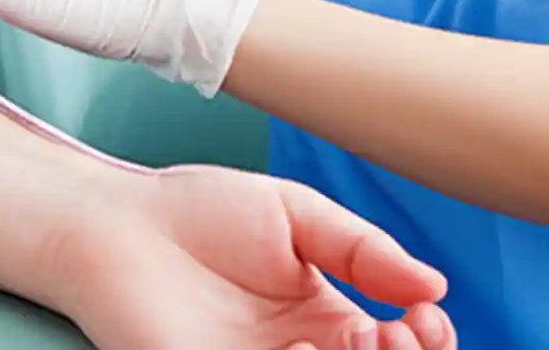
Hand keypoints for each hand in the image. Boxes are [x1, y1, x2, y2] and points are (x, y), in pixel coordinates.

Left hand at [58, 167, 452, 349]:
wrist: (114, 223)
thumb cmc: (192, 212)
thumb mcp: (293, 213)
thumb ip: (361, 248)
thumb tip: (434, 284)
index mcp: (324, 317)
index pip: (403, 348)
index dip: (429, 340)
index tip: (419, 313)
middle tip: (392, 329)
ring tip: (358, 338)